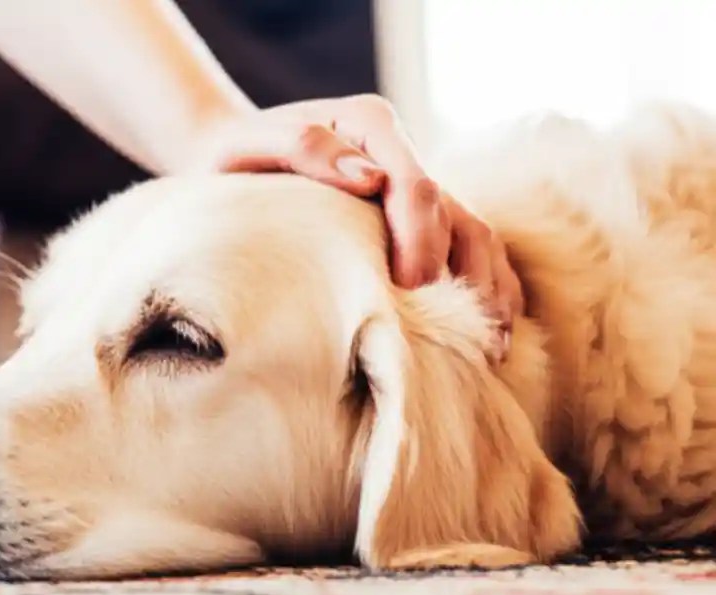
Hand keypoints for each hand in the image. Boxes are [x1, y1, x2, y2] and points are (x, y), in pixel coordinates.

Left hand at [189, 94, 521, 354]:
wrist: (225, 155)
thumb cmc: (233, 156)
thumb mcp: (249, 143)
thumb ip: (305, 149)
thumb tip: (371, 181)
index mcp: (368, 125)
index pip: (413, 184)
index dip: (420, 237)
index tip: (410, 285)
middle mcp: (398, 152)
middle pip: (453, 214)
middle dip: (461, 273)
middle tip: (457, 331)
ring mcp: (411, 186)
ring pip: (473, 233)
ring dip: (488, 287)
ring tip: (492, 345)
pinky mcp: (414, 219)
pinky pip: (468, 249)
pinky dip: (486, 288)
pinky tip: (492, 333)